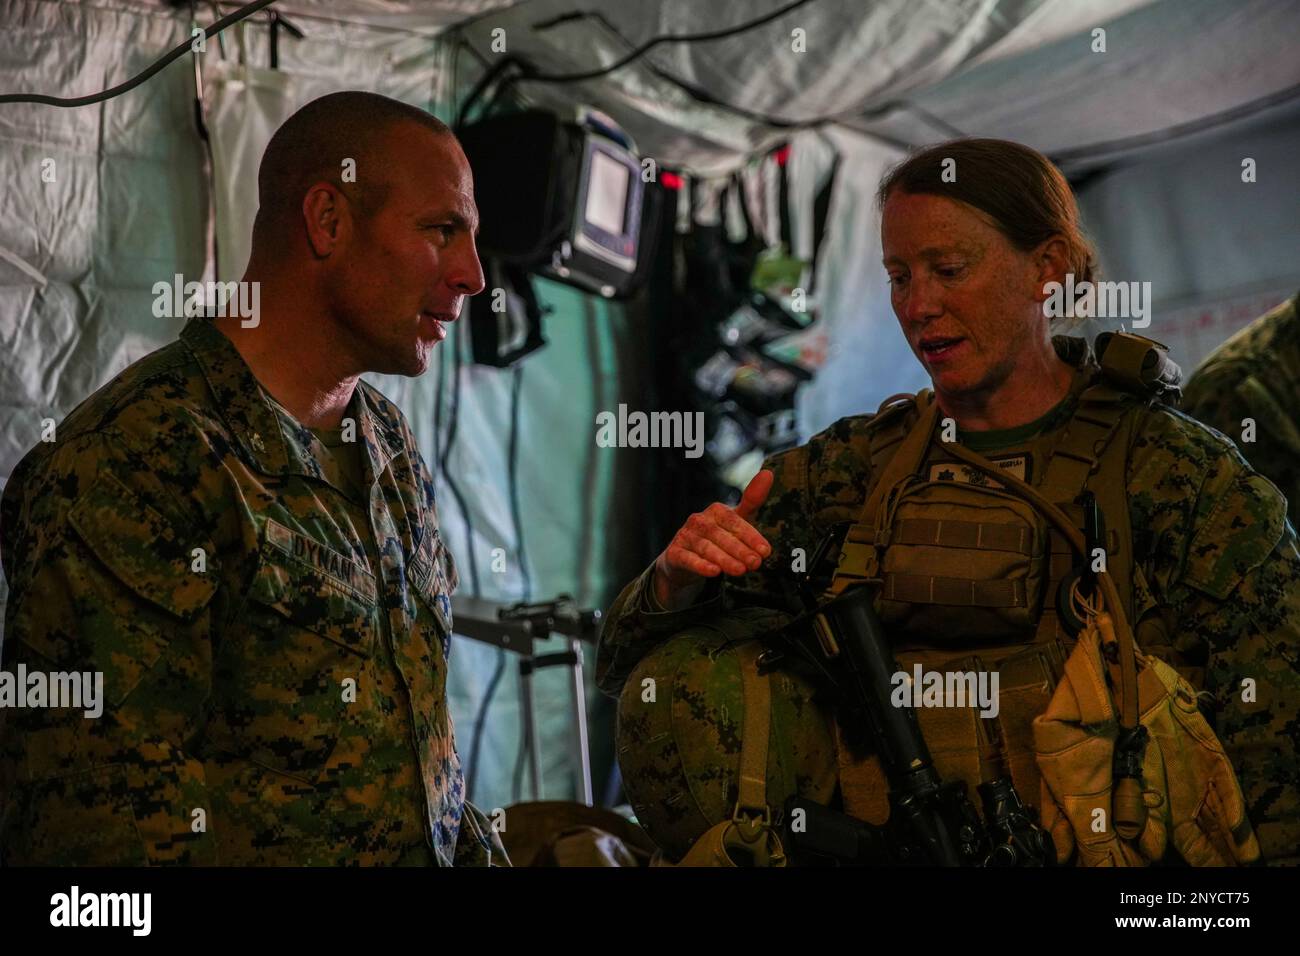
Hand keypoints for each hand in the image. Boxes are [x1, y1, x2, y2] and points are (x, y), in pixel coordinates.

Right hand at [652, 470, 774, 609]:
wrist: (685, 560)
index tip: (766, 551)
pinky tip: (714, 572)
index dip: (751, 536)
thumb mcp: (736, 522)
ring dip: (724, 559)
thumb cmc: (717, 539)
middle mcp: (698, 520)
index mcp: (716, 510)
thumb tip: (768, 472)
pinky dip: (700, 565)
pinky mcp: (674, 554)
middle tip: (755, 563)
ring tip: (740, 571)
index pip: (734, 521)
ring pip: (705, 548)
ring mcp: (684, 536)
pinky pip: (687, 559)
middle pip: (720, 535)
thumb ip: (752, 501)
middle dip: (740, 549)